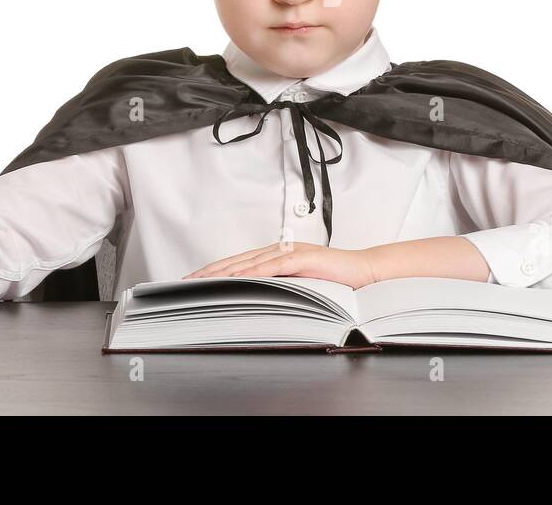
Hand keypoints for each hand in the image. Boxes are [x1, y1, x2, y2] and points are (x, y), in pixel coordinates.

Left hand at [183, 242, 378, 288]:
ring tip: (205, 281)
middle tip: (188, 281)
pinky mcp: (304, 257)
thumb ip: (279, 288)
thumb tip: (251, 301)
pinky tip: (239, 277)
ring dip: (226, 271)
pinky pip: (274, 265)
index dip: (215, 271)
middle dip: (211, 271)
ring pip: (251, 261)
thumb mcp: (300, 287)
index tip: (194, 281)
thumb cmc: (335, 282)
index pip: (239, 263)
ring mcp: (292, 252)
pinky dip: (255, 271)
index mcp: (277, 256)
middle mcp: (280, 250)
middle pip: (238, 260)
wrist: (364, 273)